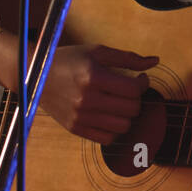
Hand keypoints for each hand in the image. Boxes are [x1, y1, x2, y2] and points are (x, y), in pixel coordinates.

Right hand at [41, 43, 158, 143]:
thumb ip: (128, 58)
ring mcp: (80, 117)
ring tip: (120, 103)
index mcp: (94, 77)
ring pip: (123, 127)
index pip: (134, 91)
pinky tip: (109, 115)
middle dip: (136, 100)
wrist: (36, 75)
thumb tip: (155, 61)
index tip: (140, 79)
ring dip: (127, 115)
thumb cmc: (70, 60)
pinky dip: (114, 129)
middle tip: (129, 91)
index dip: (144, 84)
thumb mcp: (98, 52)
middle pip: (131, 110)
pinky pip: (107, 138)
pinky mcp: (75, 129)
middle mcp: (87, 99)